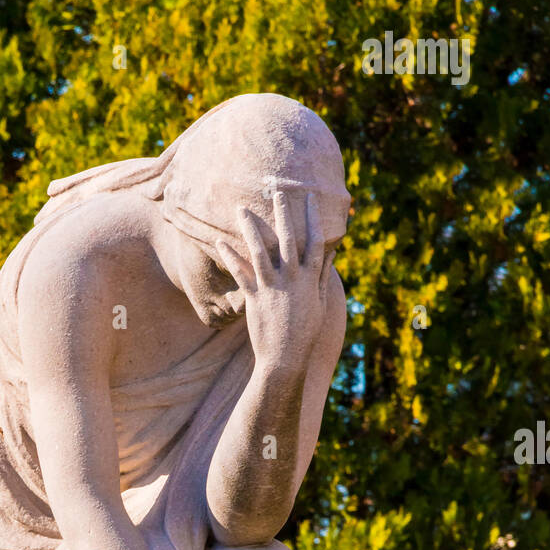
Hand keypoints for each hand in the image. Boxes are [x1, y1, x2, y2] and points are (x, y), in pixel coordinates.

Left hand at [216, 193, 332, 372]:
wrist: (286, 359)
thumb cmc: (305, 334)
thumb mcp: (319, 305)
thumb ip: (321, 277)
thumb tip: (329, 254)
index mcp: (310, 280)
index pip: (315, 242)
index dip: (313, 219)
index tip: (310, 198)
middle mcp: (293, 280)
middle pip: (287, 239)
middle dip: (282, 213)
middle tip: (276, 190)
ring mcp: (273, 288)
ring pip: (260, 251)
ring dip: (249, 228)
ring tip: (240, 209)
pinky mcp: (255, 298)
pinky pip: (240, 273)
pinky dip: (230, 256)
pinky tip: (220, 242)